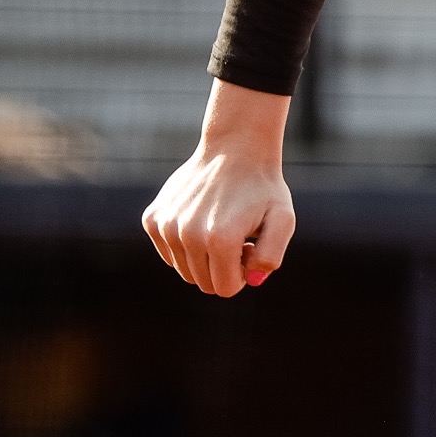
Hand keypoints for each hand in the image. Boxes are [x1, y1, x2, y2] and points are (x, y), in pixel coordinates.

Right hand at [142, 80, 295, 296]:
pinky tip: (202, 218)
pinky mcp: (152, 219)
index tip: (250, 248)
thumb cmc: (263, 188)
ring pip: (184, 270)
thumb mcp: (283, 220)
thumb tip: (250, 281)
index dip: (241, 274)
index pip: (224, 288)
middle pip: (203, 283)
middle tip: (238, 237)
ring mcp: (166, 226)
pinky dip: (186, 245)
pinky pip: (169, 253)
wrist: (235, 149)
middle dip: (223, 268)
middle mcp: (187, 235)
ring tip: (222, 226)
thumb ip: (270, 256)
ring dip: (205, 257)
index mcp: (219, 240)